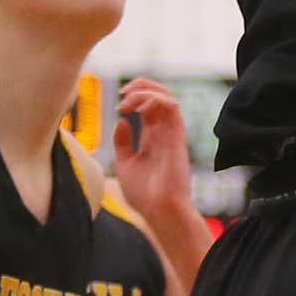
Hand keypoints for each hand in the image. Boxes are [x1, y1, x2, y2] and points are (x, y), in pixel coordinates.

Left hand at [111, 77, 193, 221]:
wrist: (159, 209)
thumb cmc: (144, 193)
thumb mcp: (124, 163)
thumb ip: (123, 142)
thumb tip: (121, 122)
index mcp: (152, 136)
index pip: (149, 105)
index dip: (135, 95)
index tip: (119, 101)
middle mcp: (163, 131)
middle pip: (160, 95)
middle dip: (142, 86)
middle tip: (123, 92)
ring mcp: (171, 132)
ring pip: (166, 97)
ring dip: (146, 92)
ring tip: (127, 101)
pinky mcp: (176, 136)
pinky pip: (172, 108)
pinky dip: (155, 100)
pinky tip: (138, 109)